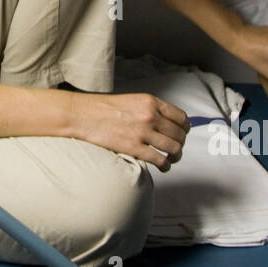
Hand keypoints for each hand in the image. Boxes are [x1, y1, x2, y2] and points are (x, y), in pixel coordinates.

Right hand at [69, 91, 189, 171]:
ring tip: (171, 159)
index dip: (185, 128)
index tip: (182, 134)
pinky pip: (160, 160)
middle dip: (180, 144)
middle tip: (176, 149)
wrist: (82, 115)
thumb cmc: (103, 109)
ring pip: (174, 148)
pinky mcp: (134, 147)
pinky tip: (163, 166)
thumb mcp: (132, 100)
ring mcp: (143, 132)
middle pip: (179, 135)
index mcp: (151, 102)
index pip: (181, 117)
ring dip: (176, 156)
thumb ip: (150, 110)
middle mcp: (150, 115)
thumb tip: (166, 123)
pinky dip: (165, 165)